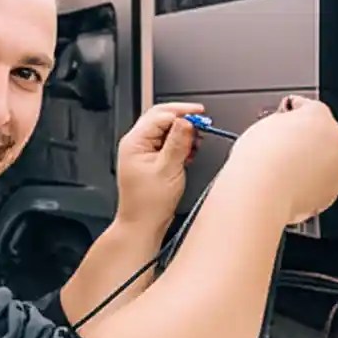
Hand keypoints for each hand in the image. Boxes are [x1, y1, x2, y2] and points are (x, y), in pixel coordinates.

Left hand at [114, 102, 203, 232]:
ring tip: (196, 143)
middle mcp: (136, 144)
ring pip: (165, 130)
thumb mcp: (168, 169)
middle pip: (161, 118)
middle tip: (202, 124)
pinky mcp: (150, 160)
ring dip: (183, 132)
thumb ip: (178, 143)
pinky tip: (189, 153)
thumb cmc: (148, 204)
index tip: (201, 115)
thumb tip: (187, 121)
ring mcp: (142, 151)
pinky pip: (166, 143)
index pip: (160, 115)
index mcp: (135, 142)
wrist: (142, 225)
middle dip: (183, 119)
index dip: (182, 112)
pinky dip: (180, 144)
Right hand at [228, 96, 337, 225]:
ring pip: (326, 161)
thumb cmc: (259, 161)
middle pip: (322, 135)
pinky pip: (322, 183)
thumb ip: (282, 122)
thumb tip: (284, 129)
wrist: (262, 195)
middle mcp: (335, 140)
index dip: (291, 112)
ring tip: (283, 170)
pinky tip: (288, 184)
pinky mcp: (332, 192)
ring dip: (310, 163)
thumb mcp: (263, 126)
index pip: (307, 107)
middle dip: (305, 140)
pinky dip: (310, 184)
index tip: (284, 118)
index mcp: (319, 115)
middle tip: (281, 148)